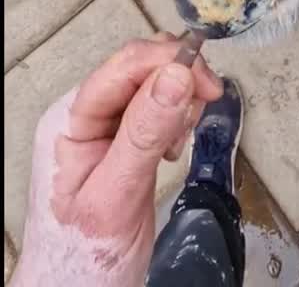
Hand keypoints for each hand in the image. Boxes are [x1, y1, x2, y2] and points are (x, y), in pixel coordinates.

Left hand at [13, 35, 222, 286]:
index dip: (168, 63)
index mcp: (70, 119)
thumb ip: (144, 134)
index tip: (206, 82)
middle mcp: (86, 115)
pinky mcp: (125, 141)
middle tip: (205, 103)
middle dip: (178, 78)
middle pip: (140, 67)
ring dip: (179, 99)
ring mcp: (105, 127)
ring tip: (177, 141)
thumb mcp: (116, 194)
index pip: (122, 66)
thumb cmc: (81, 258)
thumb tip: (176, 77)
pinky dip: (176, 117)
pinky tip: (172, 147)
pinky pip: (157, 107)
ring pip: (153, 83)